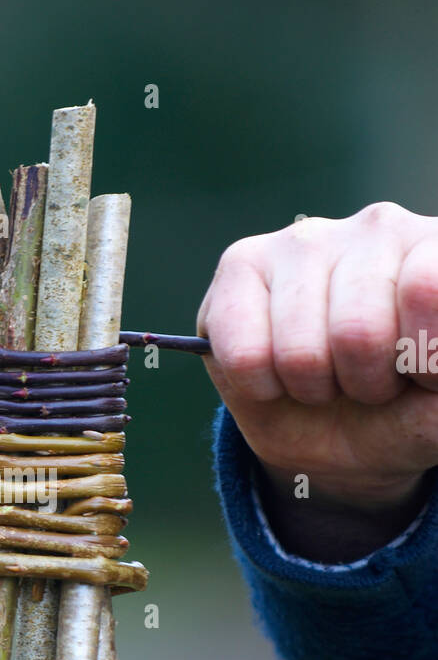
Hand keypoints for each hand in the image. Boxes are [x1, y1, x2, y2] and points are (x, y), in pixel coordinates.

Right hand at [197, 203, 437, 550]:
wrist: (325, 432)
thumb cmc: (395, 410)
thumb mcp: (433, 412)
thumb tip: (429, 358)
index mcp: (437, 250)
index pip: (426, 287)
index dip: (422, 359)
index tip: (423, 376)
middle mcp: (380, 227)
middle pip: (359, 333)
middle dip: (363, 383)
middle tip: (369, 381)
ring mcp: (306, 240)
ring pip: (301, 351)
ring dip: (312, 388)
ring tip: (326, 376)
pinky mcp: (241, 263)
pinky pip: (245, 354)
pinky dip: (261, 385)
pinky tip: (275, 368)